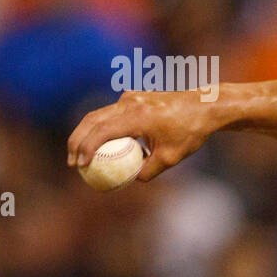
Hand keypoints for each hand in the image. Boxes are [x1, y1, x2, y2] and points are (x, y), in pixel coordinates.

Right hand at [67, 86, 223, 181]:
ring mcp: (130, 97)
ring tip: (80, 156)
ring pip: (99, 115)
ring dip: (86, 134)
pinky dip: (101, 128)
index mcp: (138, 116)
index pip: (103, 131)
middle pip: (92, 120)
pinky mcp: (133, 98)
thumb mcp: (171, 158)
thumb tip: (130, 179)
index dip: (87, 148)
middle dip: (77, 141)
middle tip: (72, 163)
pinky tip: (101, 147)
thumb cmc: (190, 132)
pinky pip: (111, 114)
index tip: (81, 165)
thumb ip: (148, 170)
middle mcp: (130, 103)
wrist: (204, 106)